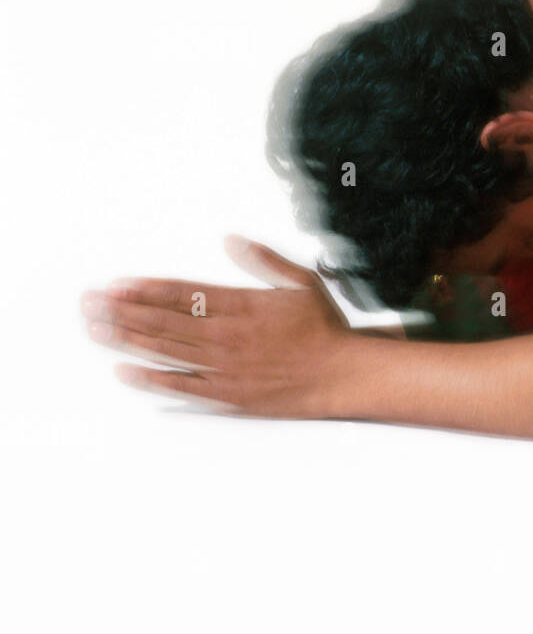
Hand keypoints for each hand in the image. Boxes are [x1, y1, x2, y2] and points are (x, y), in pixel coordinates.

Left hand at [82, 236, 355, 417]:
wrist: (342, 374)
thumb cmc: (325, 329)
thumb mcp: (301, 282)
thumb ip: (263, 260)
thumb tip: (230, 240)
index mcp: (242, 305)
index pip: (182, 293)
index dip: (144, 289)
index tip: (116, 285)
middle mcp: (227, 335)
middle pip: (163, 320)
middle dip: (122, 311)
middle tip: (89, 304)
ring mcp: (224, 366)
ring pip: (165, 350)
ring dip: (127, 339)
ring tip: (96, 329)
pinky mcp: (227, 394)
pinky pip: (181, 385)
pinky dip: (151, 379)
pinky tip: (124, 371)